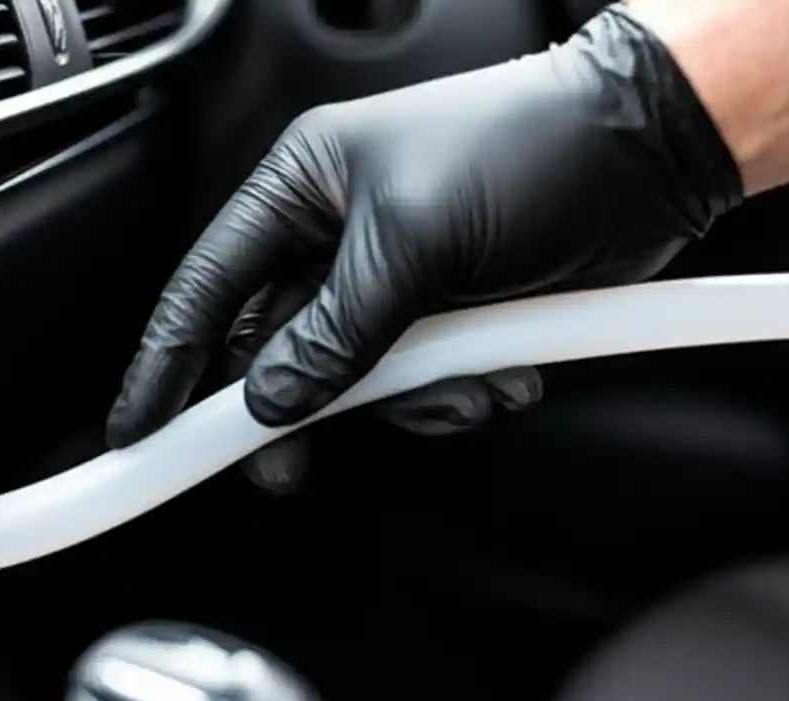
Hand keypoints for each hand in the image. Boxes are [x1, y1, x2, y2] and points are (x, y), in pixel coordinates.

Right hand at [106, 6, 741, 488]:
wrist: (646, 153)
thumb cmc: (529, 148)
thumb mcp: (412, 240)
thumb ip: (335, 331)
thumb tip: (273, 399)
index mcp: (302, 186)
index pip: (208, 283)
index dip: (168, 358)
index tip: (142, 423)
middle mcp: (335, 234)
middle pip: (272, 345)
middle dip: (292, 406)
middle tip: (281, 465)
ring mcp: (390, 280)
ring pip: (347, 378)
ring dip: (401, 404)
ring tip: (459, 386)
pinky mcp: (443, 317)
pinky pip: (413, 387)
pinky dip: (450, 398)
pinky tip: (497, 374)